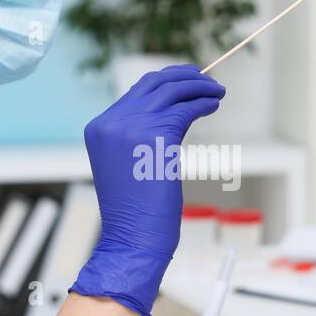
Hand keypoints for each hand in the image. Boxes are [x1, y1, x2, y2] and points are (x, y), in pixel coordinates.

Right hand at [69, 65, 225, 315]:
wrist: (132, 239)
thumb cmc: (134, 212)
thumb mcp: (127, 164)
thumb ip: (138, 135)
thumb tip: (173, 112)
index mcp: (98, 128)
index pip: (136, 92)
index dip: (164, 82)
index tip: (187, 81)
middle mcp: (111, 122)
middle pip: (153, 83)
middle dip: (183, 76)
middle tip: (206, 80)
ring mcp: (131, 127)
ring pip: (171, 91)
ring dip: (199, 87)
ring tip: (216, 92)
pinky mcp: (156, 137)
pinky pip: (185, 109)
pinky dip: (202, 103)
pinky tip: (213, 105)